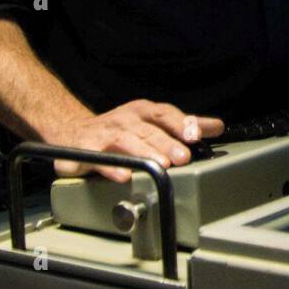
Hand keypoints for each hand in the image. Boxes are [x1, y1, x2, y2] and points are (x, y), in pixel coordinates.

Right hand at [46, 100, 224, 182]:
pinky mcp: (85, 152)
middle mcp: (124, 120)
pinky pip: (98, 160)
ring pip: (126, 142)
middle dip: (167, 143)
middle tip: (183, 157)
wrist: (72, 133)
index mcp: (142, 112)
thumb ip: (183, 126)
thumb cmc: (118, 129)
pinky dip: (111, 167)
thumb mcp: (151, 122)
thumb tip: (216, 126)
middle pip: (148, 130)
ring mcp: (104, 135)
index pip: (164, 114)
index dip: (180, 123)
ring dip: (144, 153)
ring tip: (160, 166)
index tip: (196, 135)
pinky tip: (124, 176)